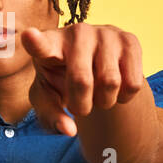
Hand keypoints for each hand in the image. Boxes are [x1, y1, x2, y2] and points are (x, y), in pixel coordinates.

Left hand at [20, 24, 144, 135]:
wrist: (93, 65)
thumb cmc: (61, 82)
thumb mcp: (49, 100)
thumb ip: (52, 116)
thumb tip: (69, 130)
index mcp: (49, 45)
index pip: (41, 44)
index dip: (36, 41)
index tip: (29, 36)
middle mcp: (77, 33)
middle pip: (82, 80)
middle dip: (82, 105)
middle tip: (79, 108)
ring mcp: (105, 33)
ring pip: (111, 82)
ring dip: (104, 101)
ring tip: (97, 94)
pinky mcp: (130, 40)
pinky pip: (133, 83)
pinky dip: (124, 97)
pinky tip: (116, 87)